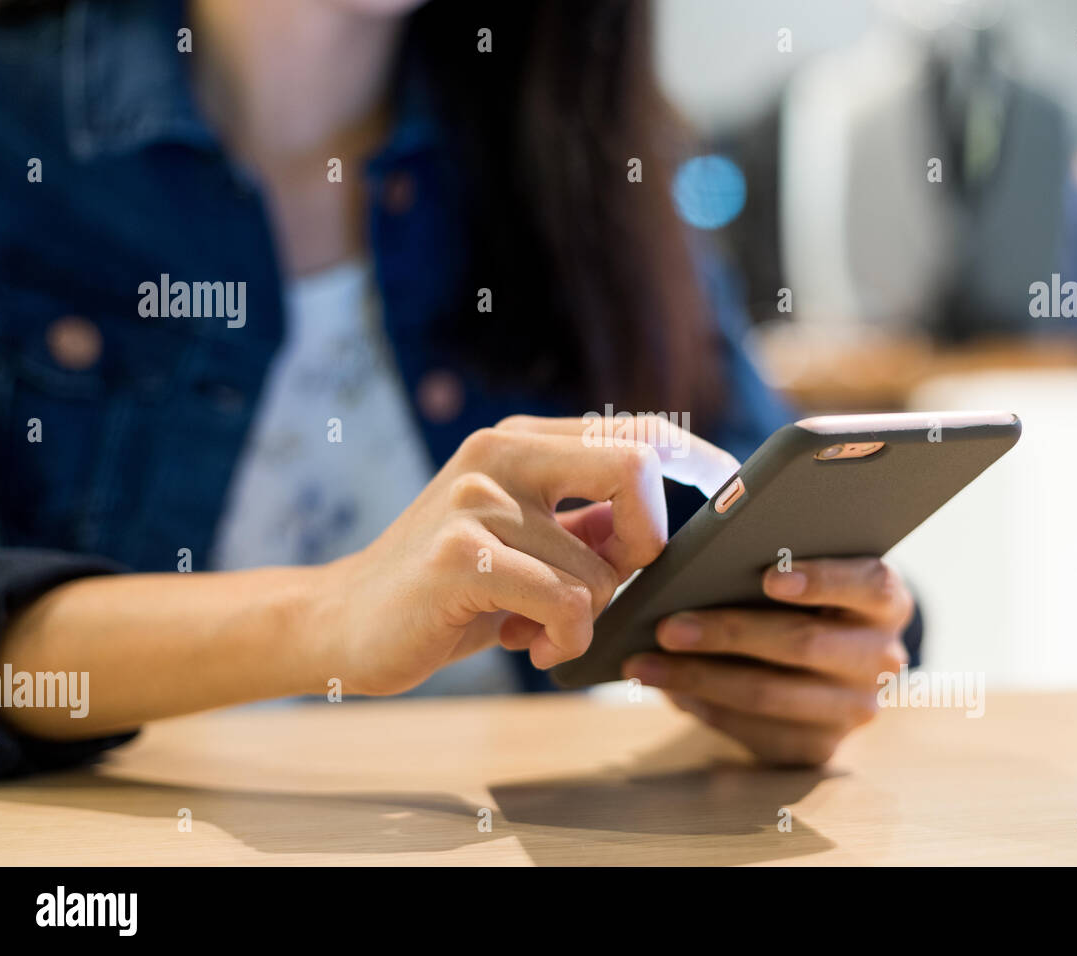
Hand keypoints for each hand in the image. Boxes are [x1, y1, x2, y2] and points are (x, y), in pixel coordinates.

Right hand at [311, 416, 736, 695]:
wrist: (345, 621)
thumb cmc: (452, 586)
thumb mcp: (527, 542)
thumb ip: (589, 524)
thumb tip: (666, 526)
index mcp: (522, 439)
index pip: (635, 428)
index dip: (694, 458)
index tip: (731, 486)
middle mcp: (501, 452)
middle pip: (634, 466)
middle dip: (649, 538)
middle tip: (619, 577)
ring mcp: (477, 499)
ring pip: (600, 568)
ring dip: (586, 616)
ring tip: (536, 625)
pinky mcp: (460, 555)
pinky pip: (567, 604)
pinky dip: (565, 638)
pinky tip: (529, 644)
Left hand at [622, 558, 913, 765]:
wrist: (826, 656)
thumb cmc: (799, 592)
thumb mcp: (803, 567)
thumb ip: (775, 558)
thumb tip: (702, 562)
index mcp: (887, 601)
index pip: (870, 585)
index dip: (823, 579)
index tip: (769, 576)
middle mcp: (883, 658)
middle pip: (804, 644)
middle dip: (728, 632)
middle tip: (668, 626)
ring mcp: (856, 709)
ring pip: (770, 694)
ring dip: (699, 678)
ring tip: (645, 663)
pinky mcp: (820, 747)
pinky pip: (756, 731)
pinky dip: (706, 707)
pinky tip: (669, 689)